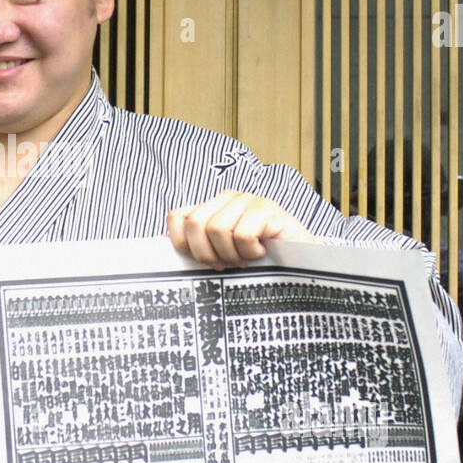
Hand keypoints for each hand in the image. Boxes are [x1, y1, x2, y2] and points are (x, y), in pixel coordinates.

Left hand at [167, 191, 315, 268]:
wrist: (302, 263)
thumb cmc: (261, 261)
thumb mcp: (223, 254)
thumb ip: (197, 246)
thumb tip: (161, 243)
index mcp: (212, 207)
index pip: (177, 217)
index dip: (183, 244)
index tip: (204, 261)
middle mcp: (227, 199)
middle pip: (195, 224)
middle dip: (207, 253)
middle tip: (227, 264)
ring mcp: (248, 201)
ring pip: (218, 229)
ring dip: (233, 254)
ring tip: (248, 259)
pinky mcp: (268, 209)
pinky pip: (243, 234)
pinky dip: (251, 252)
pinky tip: (263, 252)